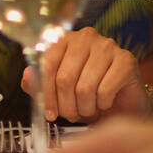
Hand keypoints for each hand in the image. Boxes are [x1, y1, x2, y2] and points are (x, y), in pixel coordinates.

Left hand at [20, 26, 145, 122]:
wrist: (123, 106)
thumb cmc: (88, 97)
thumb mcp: (56, 94)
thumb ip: (38, 84)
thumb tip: (26, 75)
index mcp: (64, 39)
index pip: (47, 63)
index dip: (45, 92)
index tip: (49, 113)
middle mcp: (85, 37)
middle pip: (64, 77)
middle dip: (66, 105)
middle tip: (71, 115)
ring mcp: (107, 45)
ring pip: (85, 87)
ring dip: (85, 108)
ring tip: (88, 109)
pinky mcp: (126, 60)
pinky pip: (105, 90)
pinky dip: (103, 104)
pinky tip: (105, 102)